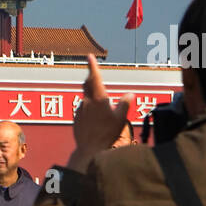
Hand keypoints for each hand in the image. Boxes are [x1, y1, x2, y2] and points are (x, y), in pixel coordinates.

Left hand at [68, 55, 132, 172]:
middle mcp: (86, 102)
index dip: (92, 66)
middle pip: (87, 85)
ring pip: (85, 98)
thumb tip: (130, 94)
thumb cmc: (107, 134)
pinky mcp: (76, 118)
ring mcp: (79, 110)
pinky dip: (89, 109)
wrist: (89, 149)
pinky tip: (95, 119)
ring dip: (92, 97)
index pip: (95, 77)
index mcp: (98, 99)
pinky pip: (83, 109)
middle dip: (92, 78)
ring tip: (101, 107)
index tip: (90, 56)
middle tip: (95, 74)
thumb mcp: (121, 119)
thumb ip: (125, 104)